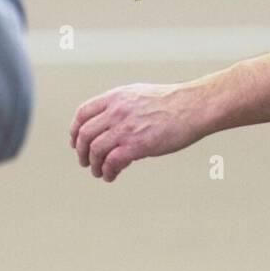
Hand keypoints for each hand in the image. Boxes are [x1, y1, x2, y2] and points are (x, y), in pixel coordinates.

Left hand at [69, 81, 209, 181]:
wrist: (194, 106)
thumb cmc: (172, 102)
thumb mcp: (139, 94)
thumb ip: (121, 106)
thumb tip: (110, 124)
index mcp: (116, 97)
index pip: (83, 113)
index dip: (74, 131)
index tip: (76, 143)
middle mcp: (117, 111)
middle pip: (85, 134)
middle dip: (81, 152)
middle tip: (85, 162)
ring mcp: (126, 128)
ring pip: (95, 150)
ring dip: (93, 165)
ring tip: (99, 172)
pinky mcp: (138, 144)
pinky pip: (112, 162)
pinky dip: (107, 171)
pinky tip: (111, 176)